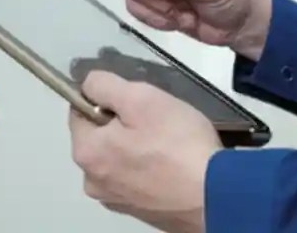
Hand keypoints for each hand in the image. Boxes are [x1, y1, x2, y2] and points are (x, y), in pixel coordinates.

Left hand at [68, 70, 221, 232]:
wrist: (218, 196)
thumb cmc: (177, 143)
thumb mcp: (140, 98)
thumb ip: (104, 85)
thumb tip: (88, 85)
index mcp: (86, 153)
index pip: (79, 111)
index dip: (105, 97)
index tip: (135, 99)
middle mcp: (92, 182)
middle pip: (100, 137)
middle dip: (122, 123)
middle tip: (157, 118)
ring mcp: (117, 201)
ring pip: (119, 158)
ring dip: (137, 146)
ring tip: (169, 142)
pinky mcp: (141, 212)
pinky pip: (137, 179)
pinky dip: (149, 168)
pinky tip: (173, 164)